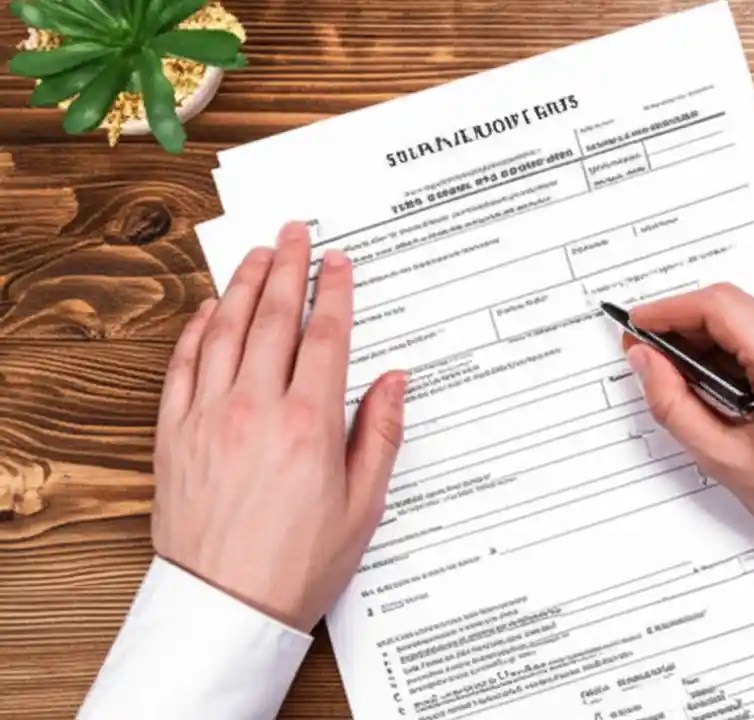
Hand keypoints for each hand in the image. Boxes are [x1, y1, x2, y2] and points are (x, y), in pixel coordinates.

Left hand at [152, 223, 406, 631]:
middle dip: (288, 268)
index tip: (339, 261)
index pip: (325, 337)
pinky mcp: (175, 435)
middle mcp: (255, 410)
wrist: (228, 606)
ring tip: (258, 255)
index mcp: (309, 425)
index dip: (334, 292)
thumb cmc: (300, 562)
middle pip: (274, 319)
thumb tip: (392, 380)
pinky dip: (197, 330)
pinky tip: (209, 310)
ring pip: (225, 331)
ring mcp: (208, 418)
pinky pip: (183, 366)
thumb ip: (379, 434)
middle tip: (296, 232)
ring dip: (243, 286)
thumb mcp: (363, 504)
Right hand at [623, 284, 753, 568]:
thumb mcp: (727, 459)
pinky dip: (748, 347)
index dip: (667, 311)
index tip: (638, 325)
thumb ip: (673, 404)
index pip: (717, 305)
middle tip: (655, 358)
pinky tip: (733, 384)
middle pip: (735, 305)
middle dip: (688, 327)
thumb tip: (645, 361)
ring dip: (718, 339)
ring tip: (695, 382)